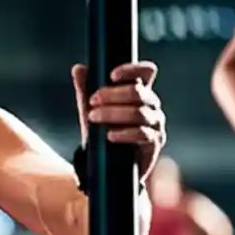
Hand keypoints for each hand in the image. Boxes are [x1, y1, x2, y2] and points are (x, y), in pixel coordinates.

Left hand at [72, 61, 166, 182]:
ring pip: (139, 112)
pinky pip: (142, 134)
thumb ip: (86, 90)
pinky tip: (110, 135)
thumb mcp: (90, 111)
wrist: (108, 166)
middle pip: (138, 92)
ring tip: (94, 117)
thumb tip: (78, 68)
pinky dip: (124, 134)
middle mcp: (151, 105)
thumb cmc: (102, 134)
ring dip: (114, 113)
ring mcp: (155, 123)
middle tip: (93, 101)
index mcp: (140, 92)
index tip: (112, 75)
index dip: (132, 70)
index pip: (146, 72)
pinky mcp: (154, 143)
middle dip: (113, 94)